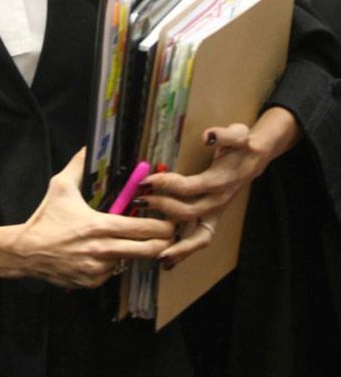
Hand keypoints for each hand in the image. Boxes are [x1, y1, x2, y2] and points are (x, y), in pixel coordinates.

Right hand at [10, 147, 173, 288]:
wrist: (26, 252)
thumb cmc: (45, 218)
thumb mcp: (60, 186)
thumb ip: (78, 165)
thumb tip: (88, 146)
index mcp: (100, 225)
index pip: (143, 229)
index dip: (162, 227)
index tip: (171, 222)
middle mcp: (103, 250)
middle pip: (148, 251)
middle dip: (161, 242)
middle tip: (165, 234)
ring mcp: (98, 269)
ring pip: (130, 262)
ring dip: (134, 252)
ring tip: (133, 241)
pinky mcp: (91, 282)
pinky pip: (112, 273)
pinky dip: (113, 264)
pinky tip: (105, 252)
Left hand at [141, 107, 299, 265]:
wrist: (255, 158)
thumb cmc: (242, 146)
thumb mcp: (238, 134)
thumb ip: (225, 135)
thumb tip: (208, 136)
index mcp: (220, 182)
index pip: (189, 187)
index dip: (166, 184)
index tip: (146, 180)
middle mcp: (218, 202)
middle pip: (188, 213)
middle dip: (162, 208)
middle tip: (139, 201)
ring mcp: (215, 213)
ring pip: (197, 238)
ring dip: (177, 247)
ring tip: (156, 256)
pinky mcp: (212, 218)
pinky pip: (198, 240)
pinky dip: (184, 252)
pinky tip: (166, 261)